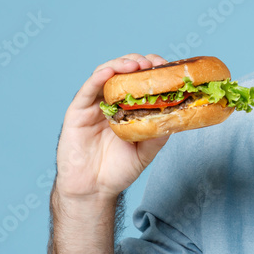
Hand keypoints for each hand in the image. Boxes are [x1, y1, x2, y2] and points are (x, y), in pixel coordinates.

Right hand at [55, 54, 170, 200]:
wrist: (93, 190)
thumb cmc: (117, 171)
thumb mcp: (146, 152)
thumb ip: (158, 134)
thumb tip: (176, 117)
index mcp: (127, 109)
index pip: (140, 82)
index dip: (153, 71)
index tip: (168, 67)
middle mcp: (110, 103)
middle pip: (123, 72)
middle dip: (139, 63)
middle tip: (154, 63)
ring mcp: (93, 106)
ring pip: (105, 74)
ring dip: (121, 64)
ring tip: (136, 64)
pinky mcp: (77, 112)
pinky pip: (86, 90)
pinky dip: (98, 77)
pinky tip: (109, 71)